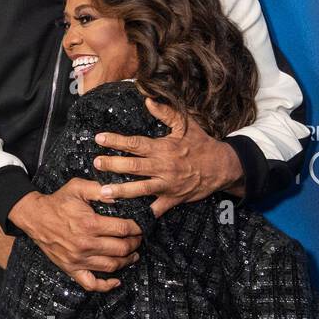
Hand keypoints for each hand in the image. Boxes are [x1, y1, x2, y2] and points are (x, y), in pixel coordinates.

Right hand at [7, 181, 141, 292]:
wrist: (35, 218)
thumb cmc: (58, 202)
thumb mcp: (78, 187)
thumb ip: (99, 189)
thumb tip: (118, 194)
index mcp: (90, 224)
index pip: (124, 229)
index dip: (137, 228)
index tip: (141, 226)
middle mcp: (86, 244)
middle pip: (121, 249)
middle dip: (135, 243)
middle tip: (139, 239)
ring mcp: (79, 260)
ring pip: (112, 266)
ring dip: (127, 261)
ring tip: (133, 254)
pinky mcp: (71, 269)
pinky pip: (91, 284)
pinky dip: (106, 286)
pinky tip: (116, 281)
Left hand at [92, 97, 245, 217]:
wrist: (222, 167)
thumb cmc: (202, 145)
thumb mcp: (186, 125)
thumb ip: (165, 112)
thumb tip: (147, 99)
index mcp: (163, 148)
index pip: (135, 143)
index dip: (116, 141)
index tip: (99, 138)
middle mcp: (163, 167)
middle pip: (133, 166)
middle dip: (112, 165)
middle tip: (96, 163)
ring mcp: (167, 185)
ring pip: (140, 189)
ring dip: (121, 191)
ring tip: (103, 193)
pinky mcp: (172, 199)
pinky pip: (156, 210)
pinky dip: (143, 216)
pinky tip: (128, 219)